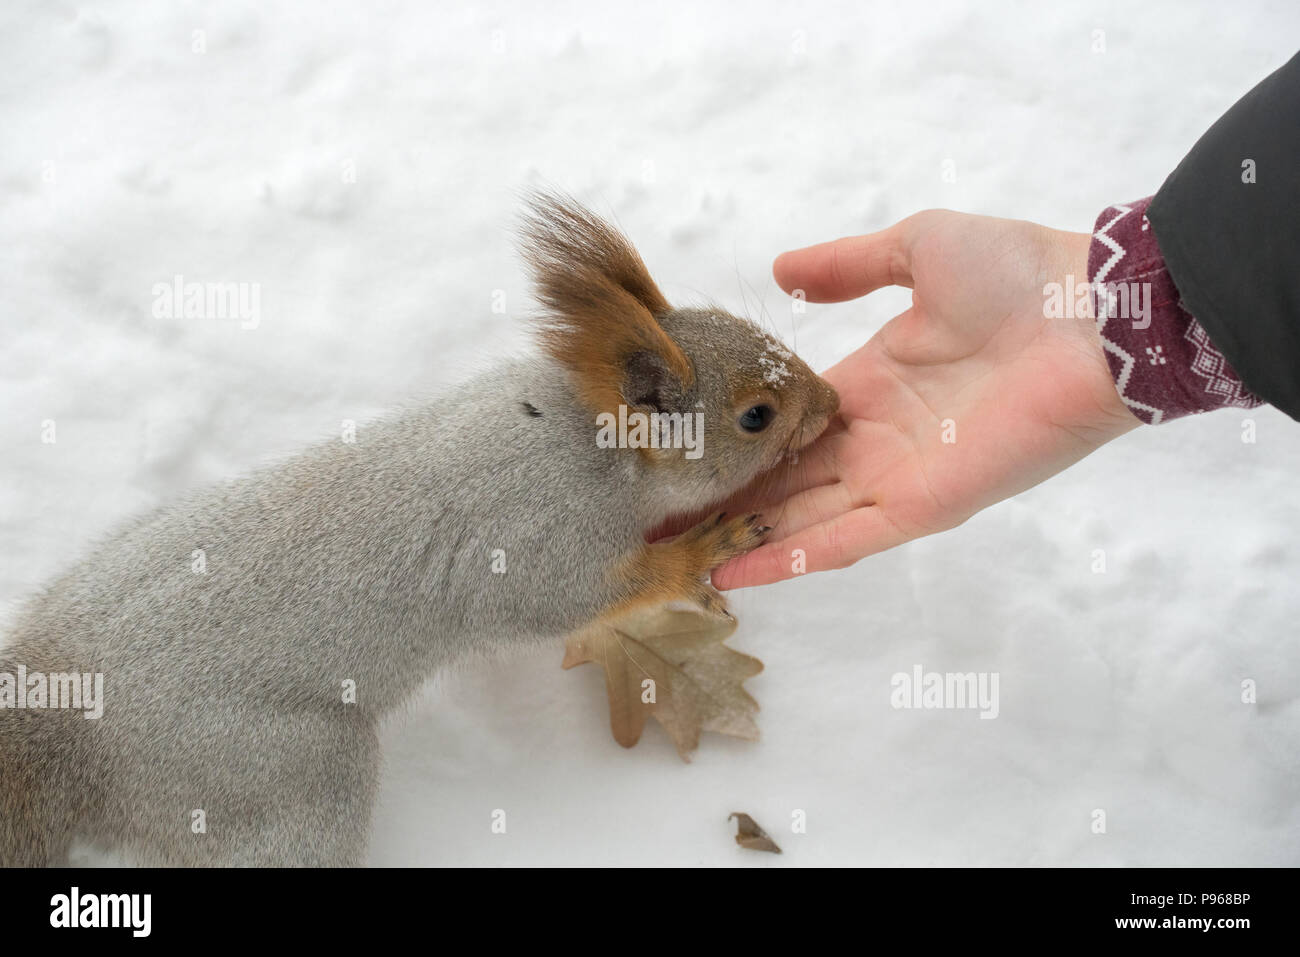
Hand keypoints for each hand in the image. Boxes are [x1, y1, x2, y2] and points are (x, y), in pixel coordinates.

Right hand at [714, 209, 1140, 588]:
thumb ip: (845, 266)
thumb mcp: (915, 249)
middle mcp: (873, 435)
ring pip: (800, 516)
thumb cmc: (1016, 275)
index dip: (736, 438)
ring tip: (673, 555)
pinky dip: (787, 558)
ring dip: (740, 535)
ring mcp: (894, 476)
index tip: (681, 449)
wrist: (1093, 317)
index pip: (786, 421)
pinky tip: (730, 573)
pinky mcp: (919, 505)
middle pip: (782, 477)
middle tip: (654, 515)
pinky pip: (843, 540)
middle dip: (723, 497)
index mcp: (869, 380)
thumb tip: (780, 271)